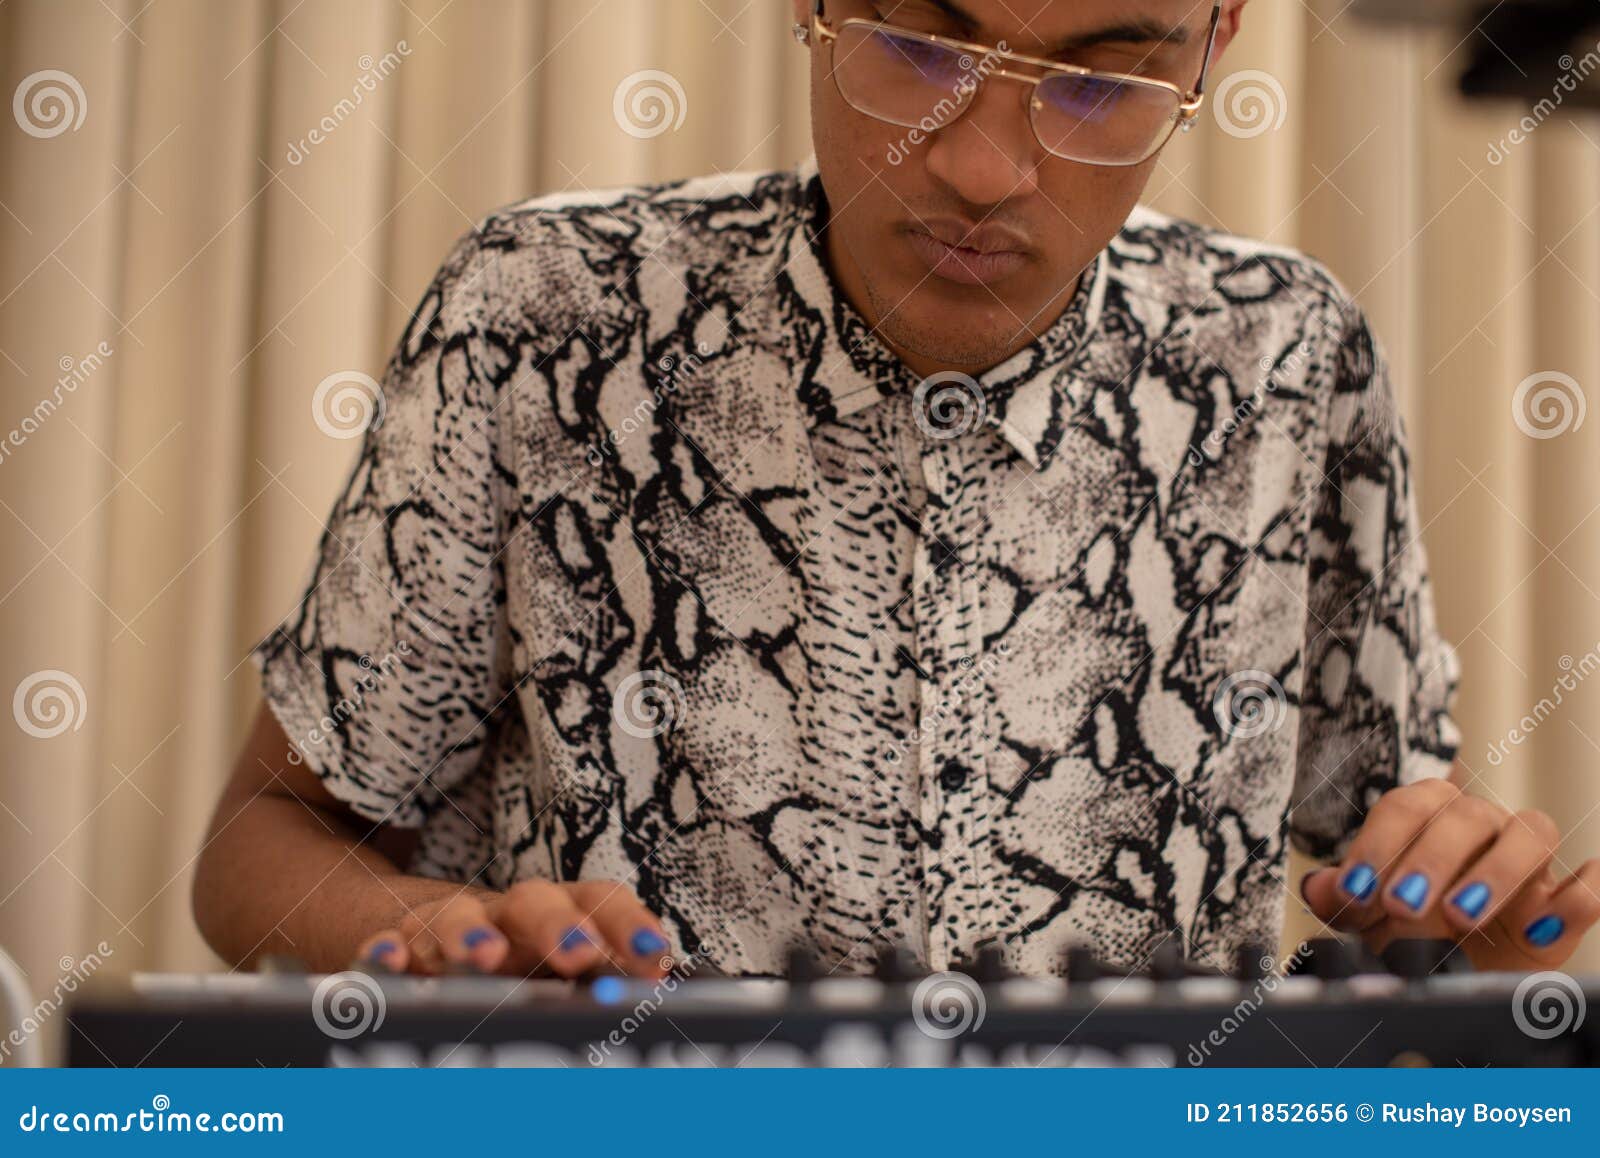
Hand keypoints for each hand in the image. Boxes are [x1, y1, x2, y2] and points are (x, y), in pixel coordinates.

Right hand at [353, 880, 673, 978]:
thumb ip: (607, 976)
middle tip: (579, 954)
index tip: (655, 957)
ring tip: (485, 959)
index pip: (597, 900)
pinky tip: (392, 966)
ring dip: (471, 935)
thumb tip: (674, 993)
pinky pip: (386, 946)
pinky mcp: (394, 945)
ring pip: (455, 917)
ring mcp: (446, 925)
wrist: (421, 928)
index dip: (627, 922)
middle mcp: (503, 912)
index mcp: (555, 913)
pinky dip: (387, 954)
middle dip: (557, 924)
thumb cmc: (512, 954)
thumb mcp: (559, 962)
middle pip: (532, 900)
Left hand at [1301, 778, 1599, 970]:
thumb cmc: (1408, 924)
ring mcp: (1529, 856)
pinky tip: (1540, 926)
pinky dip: (1575, 896)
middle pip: (1464, 815)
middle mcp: (1481, 822)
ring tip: (1460, 915)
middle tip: (1401, 905)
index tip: (1357, 892)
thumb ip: (1344, 898)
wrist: (1458, 966)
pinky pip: (1588, 884)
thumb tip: (1318, 888)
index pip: (1404, 807)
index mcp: (1428, 810)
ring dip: (1497, 870)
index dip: (1377, 846)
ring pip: (1531, 832)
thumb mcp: (1369, 914)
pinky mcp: (1562, 898)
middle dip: (1429, 859)